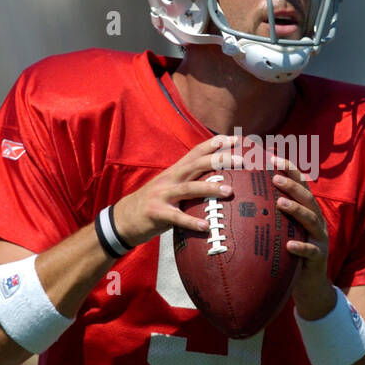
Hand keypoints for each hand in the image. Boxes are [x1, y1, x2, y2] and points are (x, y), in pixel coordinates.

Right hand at [111, 134, 241, 246]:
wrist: (123, 219)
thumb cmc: (155, 203)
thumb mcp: (171, 186)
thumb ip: (190, 181)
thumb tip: (218, 181)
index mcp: (175, 171)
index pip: (197, 152)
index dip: (215, 144)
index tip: (236, 139)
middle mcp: (169, 178)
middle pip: (197, 164)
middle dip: (220, 160)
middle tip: (242, 161)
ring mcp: (162, 195)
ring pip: (189, 188)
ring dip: (210, 188)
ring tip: (229, 191)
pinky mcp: (156, 213)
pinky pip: (176, 217)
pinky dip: (191, 221)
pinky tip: (206, 226)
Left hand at [269, 155, 336, 320]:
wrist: (310, 284)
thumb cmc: (290, 253)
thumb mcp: (283, 230)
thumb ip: (272, 213)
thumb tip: (243, 194)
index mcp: (308, 210)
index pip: (300, 184)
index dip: (289, 169)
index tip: (272, 157)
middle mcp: (316, 220)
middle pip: (307, 197)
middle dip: (292, 185)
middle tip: (274, 176)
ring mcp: (320, 238)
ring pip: (311, 220)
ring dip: (296, 210)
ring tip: (279, 203)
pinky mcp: (319, 258)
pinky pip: (311, 251)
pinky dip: (300, 247)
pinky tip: (289, 246)